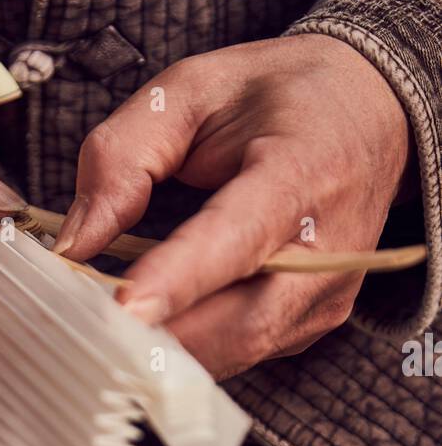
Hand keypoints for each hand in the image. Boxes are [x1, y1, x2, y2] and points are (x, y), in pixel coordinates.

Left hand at [54, 35, 412, 377]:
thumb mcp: (189, 90)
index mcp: (301, 172)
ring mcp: (323, 298)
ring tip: (98, 334)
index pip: (238, 239)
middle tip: (78, 333)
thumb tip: (76, 242)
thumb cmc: (278, 98)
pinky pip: (237, 355)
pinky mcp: (309, 325)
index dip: (179, 280)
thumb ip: (124, 155)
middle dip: (153, 338)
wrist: (371, 113)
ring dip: (161, 355)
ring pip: (232, 354)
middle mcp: (327, 250)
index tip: (123, 311)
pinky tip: (142, 334)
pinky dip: (184, 354)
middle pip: (236, 324)